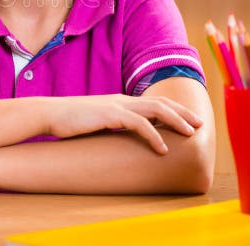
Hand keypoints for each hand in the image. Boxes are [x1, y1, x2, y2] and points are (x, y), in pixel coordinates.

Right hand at [45, 94, 202, 153]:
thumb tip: (119, 140)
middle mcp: (121, 100)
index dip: (173, 110)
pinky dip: (155, 135)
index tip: (188, 120)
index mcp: (119, 102)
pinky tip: (163, 148)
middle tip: (200, 124)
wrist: (48, 114)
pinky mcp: (110, 115)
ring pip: (156, 110)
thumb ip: (109, 127)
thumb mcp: (94, 123)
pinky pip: (139, 124)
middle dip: (183, 113)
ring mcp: (117, 106)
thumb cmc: (68, 121)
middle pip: (160, 103)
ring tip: (190, 134)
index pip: (153, 103)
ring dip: (176, 121)